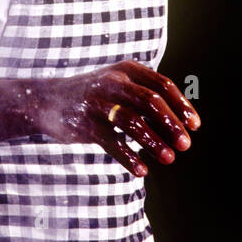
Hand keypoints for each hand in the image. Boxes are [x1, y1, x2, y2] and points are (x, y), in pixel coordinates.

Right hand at [31, 60, 200, 177]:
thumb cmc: (95, 96)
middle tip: (186, 145)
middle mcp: (113, 81)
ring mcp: (97, 103)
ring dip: (154, 142)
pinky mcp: (84, 124)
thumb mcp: (119, 84)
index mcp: (127, 70)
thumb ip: (146, 96)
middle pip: (151, 101)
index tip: (195, 126)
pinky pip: (112, 143)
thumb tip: (184, 123)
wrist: (46, 101)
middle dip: (172, 124)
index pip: (163, 85)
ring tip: (170, 159)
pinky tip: (142, 171)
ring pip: (133, 122)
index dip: (181, 106)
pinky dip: (129, 158)